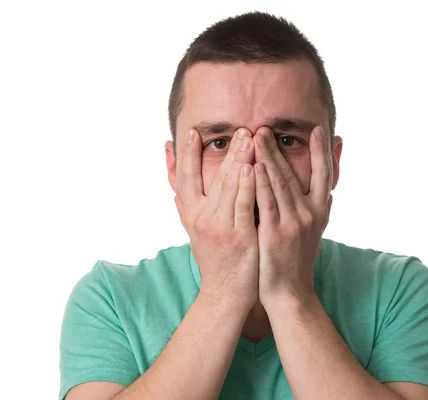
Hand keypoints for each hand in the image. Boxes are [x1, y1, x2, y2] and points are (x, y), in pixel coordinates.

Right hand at [175, 128, 258, 308]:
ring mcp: (221, 228)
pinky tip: (254, 168)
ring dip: (238, 160)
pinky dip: (247, 186)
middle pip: (211, 177)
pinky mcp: (239, 237)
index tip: (192, 132)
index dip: (187, 155)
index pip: (185, 178)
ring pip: (229, 188)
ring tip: (248, 138)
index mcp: (191, 214)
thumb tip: (173, 182)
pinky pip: (244, 206)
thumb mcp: (194, 230)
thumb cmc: (215, 258)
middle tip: (238, 127)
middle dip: (225, 151)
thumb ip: (185, 203)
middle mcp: (202, 219)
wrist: (226, 294)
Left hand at [253, 125, 332, 305]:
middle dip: (280, 148)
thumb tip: (328, 192)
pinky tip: (254, 165)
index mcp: (320, 211)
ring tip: (257, 136)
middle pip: (295, 173)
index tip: (316, 129)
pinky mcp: (275, 233)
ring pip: (279, 183)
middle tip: (267, 125)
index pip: (323, 174)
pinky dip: (260, 182)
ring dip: (268, 157)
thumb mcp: (315, 233)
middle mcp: (310, 214)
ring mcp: (293, 223)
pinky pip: (266, 202)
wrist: (290, 292)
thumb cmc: (298, 261)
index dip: (321, 151)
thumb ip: (321, 210)